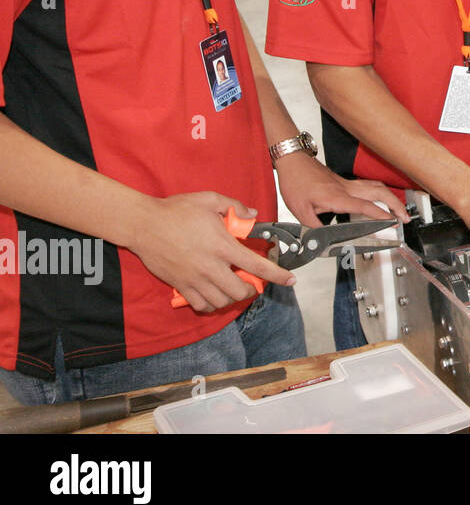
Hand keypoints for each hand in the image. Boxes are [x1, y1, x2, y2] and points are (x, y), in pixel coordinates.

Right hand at [128, 193, 295, 313]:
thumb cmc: (176, 210)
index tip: (290, 280)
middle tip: (251, 280)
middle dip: (252, 288)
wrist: (143, 224)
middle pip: (241, 291)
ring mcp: (195, 279)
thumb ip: (234, 206)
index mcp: (222, 246)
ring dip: (232, 297)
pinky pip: (201, 305)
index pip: (257, 266)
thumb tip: (252, 214)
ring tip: (233, 285)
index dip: (277, 275)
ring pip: (222, 302)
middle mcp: (211, 267)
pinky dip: (212, 304)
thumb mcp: (209, 199)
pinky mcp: (180, 285)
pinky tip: (214, 293)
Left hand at [274, 151, 406, 229]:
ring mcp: (347, 183)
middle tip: (405, 218)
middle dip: (396, 205)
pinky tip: (381, 198)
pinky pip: (369, 185)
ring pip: (376, 187)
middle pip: (379, 193)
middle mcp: (346, 188)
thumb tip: (319, 240)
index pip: (365, 206)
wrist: (293, 161)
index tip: (393, 222)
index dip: (381, 215)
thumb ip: (312, 227)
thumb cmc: (296, 181)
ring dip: (391, 197)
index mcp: (337, 197)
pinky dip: (381, 192)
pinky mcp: (345, 181)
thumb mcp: (299, 210)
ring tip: (399, 209)